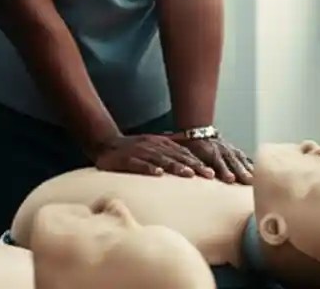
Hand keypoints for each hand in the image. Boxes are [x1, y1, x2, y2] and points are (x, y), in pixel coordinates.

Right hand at [92, 134, 213, 178]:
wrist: (106, 143)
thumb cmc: (134, 148)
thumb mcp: (155, 146)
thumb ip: (171, 152)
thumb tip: (192, 162)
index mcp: (163, 144)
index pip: (185, 154)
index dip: (199, 162)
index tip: (213, 173)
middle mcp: (154, 146)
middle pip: (178, 156)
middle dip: (194, 165)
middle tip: (209, 175)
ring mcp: (141, 151)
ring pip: (162, 159)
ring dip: (176, 166)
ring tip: (189, 174)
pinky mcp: (127, 159)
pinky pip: (139, 164)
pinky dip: (149, 168)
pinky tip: (158, 174)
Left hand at [180, 137, 252, 183]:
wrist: (198, 132)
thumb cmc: (193, 147)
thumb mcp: (190, 155)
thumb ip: (195, 165)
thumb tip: (196, 176)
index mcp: (210, 151)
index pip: (218, 161)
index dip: (224, 170)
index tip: (230, 179)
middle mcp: (222, 150)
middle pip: (233, 162)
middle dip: (242, 171)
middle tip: (250, 182)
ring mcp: (229, 149)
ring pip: (240, 159)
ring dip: (248, 169)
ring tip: (256, 180)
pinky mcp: (234, 150)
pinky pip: (243, 157)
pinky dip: (249, 164)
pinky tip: (256, 172)